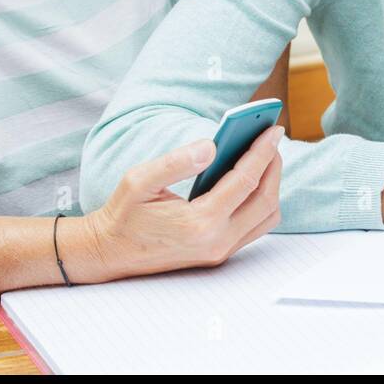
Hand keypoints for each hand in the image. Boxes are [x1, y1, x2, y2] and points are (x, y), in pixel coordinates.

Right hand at [83, 125, 283, 280]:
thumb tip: (212, 145)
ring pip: (266, 217)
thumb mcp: (139, 180)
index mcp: (200, 222)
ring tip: (264, 157)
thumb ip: (176, 161)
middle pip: (265, 200)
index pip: (246, 181)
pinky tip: (252, 179)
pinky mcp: (219, 253)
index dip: (263, 152)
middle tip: (271, 140)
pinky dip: (260, 201)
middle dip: (274, 166)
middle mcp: (216, 241)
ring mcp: (220, 251)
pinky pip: (255, 227)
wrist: (110, 253)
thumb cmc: (123, 215)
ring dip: (271, 186)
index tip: (273, 130)